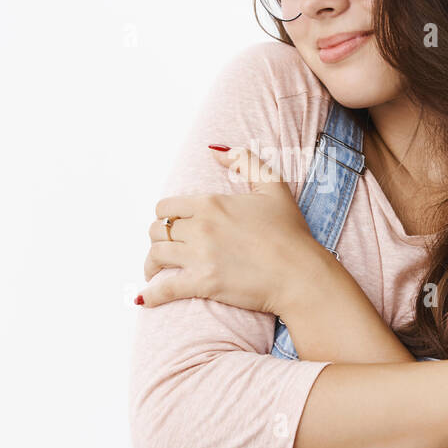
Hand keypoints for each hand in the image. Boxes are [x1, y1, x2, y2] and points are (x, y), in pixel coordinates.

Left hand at [136, 144, 328, 315]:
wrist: (300, 274)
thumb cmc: (291, 233)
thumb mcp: (273, 186)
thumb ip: (244, 160)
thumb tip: (215, 149)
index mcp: (212, 203)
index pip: (166, 206)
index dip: (165, 216)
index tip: (172, 225)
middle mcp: (201, 227)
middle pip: (158, 230)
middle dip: (159, 238)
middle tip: (165, 248)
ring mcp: (201, 256)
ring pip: (156, 255)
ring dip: (152, 264)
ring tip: (155, 271)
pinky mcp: (204, 284)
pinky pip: (165, 289)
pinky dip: (152, 295)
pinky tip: (147, 298)